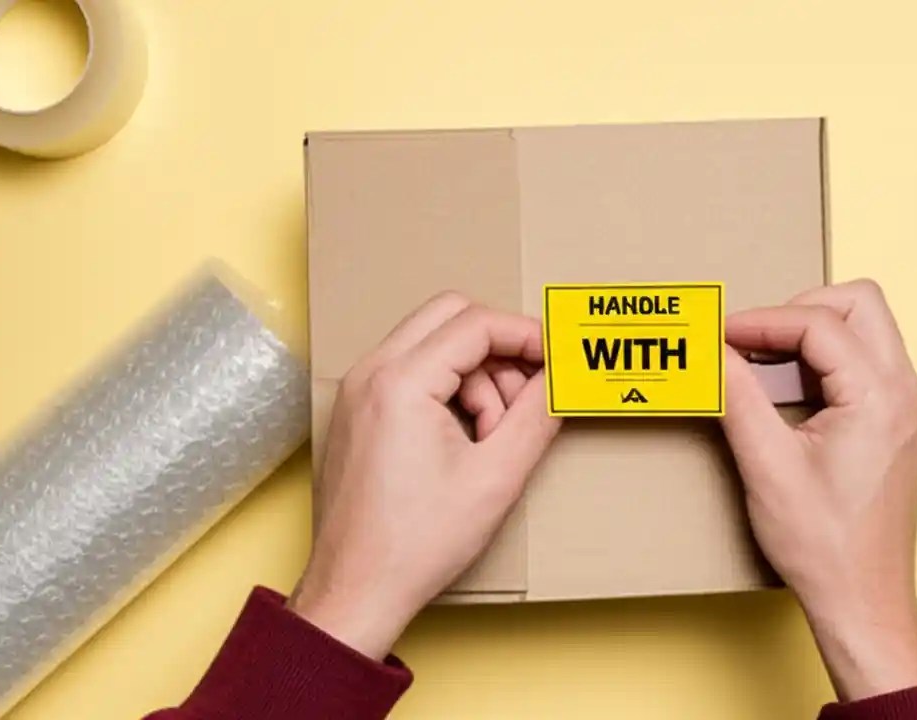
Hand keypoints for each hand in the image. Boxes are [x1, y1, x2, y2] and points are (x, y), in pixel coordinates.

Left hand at [289, 292, 560, 658]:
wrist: (356, 590)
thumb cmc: (416, 543)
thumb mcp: (496, 477)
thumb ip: (536, 416)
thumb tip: (560, 379)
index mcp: (400, 382)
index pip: (475, 324)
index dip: (526, 335)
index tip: (556, 359)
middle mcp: (369, 374)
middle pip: (449, 317)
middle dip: (497, 350)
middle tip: (525, 395)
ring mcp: (357, 392)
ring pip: (431, 345)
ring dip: (474, 376)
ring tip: (492, 437)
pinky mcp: (356, 412)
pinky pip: (410, 373)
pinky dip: (447, 391)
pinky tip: (466, 441)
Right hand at [720, 280, 916, 700]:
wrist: (863, 599)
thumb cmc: (824, 545)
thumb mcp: (767, 466)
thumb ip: (738, 397)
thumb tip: (712, 352)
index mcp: (880, 397)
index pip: (819, 324)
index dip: (761, 321)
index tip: (720, 336)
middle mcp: (904, 392)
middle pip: (859, 303)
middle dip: (798, 309)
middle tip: (752, 339)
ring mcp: (906, 406)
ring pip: (866, 327)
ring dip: (813, 330)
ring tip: (765, 361)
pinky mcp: (896, 422)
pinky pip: (865, 361)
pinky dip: (825, 358)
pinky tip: (788, 387)